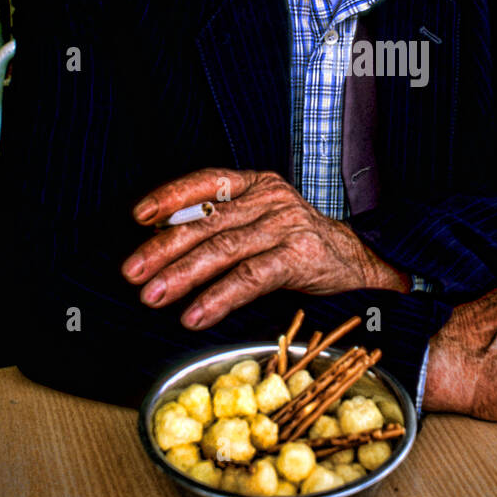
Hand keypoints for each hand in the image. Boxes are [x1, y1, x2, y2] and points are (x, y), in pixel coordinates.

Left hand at [121, 168, 408, 328]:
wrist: (363, 260)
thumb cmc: (304, 244)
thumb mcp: (264, 222)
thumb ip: (224, 226)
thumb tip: (165, 244)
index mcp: (258, 185)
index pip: (207, 182)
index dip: (170, 196)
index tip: (139, 216)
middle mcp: (270, 200)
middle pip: (207, 222)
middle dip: (163, 248)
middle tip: (133, 272)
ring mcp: (286, 227)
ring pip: (224, 249)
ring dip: (183, 274)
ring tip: (154, 296)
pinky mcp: (299, 257)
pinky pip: (251, 277)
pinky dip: (219, 297)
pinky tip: (196, 314)